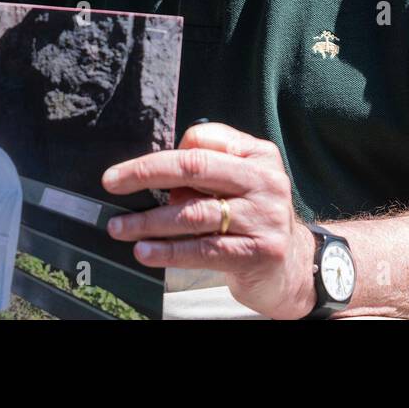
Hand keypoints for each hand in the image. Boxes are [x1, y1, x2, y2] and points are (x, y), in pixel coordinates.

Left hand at [102, 122, 317, 319]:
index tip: (131, 171)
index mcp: (257, 155)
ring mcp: (264, 217)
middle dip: (147, 173)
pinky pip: (203, 249)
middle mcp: (264, 181)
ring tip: (119, 227)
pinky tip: (145, 252)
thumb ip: (208, 169)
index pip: (203, 140)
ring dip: (149, 221)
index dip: (164, 154)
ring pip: (193, 213)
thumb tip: (154, 173)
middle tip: (112, 182)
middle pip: (195, 167)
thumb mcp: (241, 182)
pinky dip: (168, 251)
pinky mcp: (258, 253)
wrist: (295, 267)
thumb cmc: (253, 218)